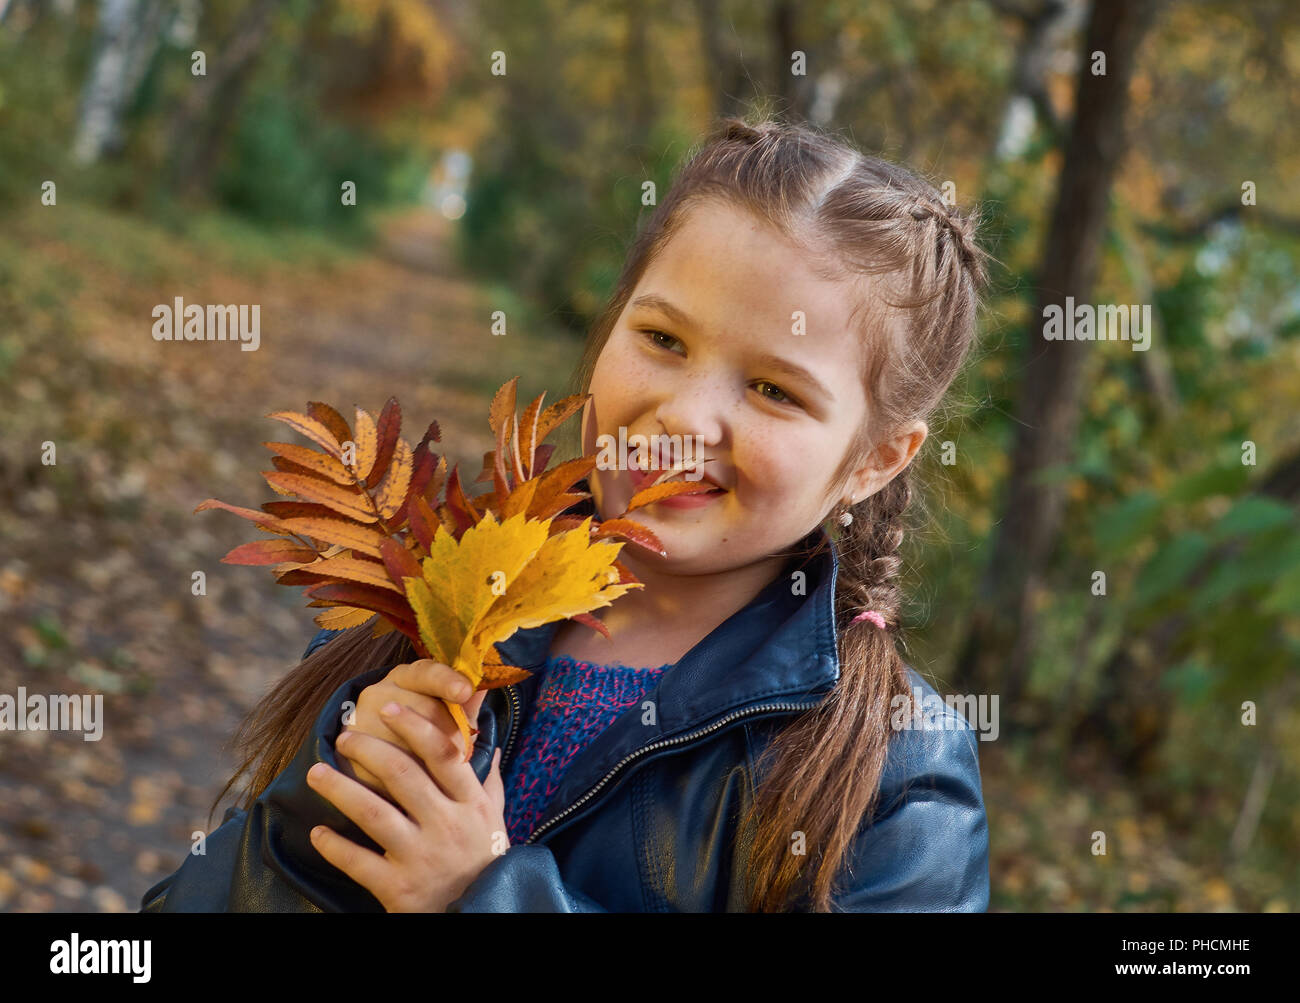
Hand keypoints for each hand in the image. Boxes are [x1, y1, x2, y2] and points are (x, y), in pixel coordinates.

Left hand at [307, 700, 509, 911]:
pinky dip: (334, 846)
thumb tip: (487, 742)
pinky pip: (358, 861)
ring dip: (339, 789)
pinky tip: (317, 832)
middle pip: (401, 774)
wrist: (481, 915)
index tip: (390, 707)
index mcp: (469, 804)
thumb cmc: (484, 862)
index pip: (443, 754)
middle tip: (343, 735)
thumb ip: (487, 781)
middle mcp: (446, 825)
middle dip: (367, 749)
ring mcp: (421, 857)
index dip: (415, 726)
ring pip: (372, 813)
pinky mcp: (398, 888)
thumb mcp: (494, 819)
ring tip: (316, 772)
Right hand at [339, 660, 487, 800]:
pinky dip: (403, 781)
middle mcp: (379, 692)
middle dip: (449, 733)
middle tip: (463, 754)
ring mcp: (359, 720)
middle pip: (422, 709)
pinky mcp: (348, 753)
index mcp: (408, 676)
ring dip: (429, 762)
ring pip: (405, 741)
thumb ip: (465, 704)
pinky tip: (415, 789)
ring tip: (442, 774)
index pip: (426, 672)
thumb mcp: (444, 715)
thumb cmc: (424, 732)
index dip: (446, 681)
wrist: (372, 756)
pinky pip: (383, 768)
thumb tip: (488, 682)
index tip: (465, 691)